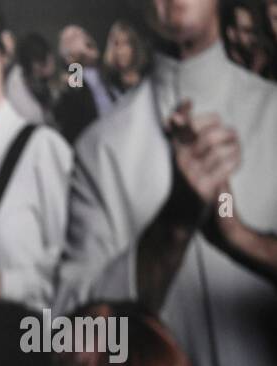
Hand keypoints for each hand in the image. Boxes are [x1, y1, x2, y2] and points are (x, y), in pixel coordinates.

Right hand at [164, 100, 240, 231]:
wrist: (176, 217)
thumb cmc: (182, 180)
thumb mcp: (180, 155)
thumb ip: (183, 130)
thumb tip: (187, 101)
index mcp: (174, 152)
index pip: (186, 126)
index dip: (199, 117)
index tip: (200, 110)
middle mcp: (181, 162)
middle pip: (209, 136)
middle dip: (227, 133)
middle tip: (232, 136)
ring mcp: (192, 176)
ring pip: (221, 150)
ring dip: (235, 147)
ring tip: (236, 149)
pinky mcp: (203, 188)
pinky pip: (227, 166)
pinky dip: (236, 161)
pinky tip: (234, 163)